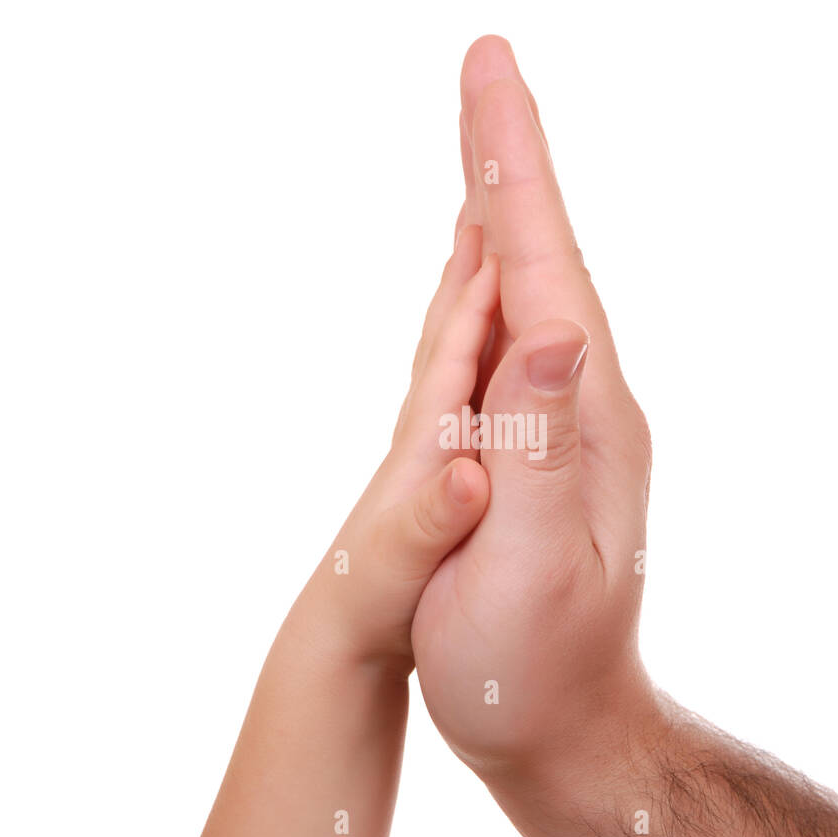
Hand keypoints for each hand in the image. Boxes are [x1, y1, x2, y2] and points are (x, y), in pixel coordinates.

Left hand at [191, 227, 500, 836]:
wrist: (336, 649)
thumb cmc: (366, 612)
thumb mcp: (395, 572)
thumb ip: (426, 524)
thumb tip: (465, 472)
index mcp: (423, 451)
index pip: (452, 356)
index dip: (478, 291)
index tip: (501, 215)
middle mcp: (424, 437)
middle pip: (445, 333)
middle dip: (470, 263)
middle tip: (486, 186)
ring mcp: (431, 453)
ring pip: (453, 357)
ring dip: (471, 298)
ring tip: (484, 246)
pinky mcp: (441, 475)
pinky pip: (466, 394)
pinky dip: (479, 354)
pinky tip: (487, 352)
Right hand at [413, 37, 655, 775]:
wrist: (567, 728)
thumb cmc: (533, 667)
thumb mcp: (527, 568)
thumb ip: (539, 447)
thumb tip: (556, 326)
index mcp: (578, 415)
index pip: (543, 264)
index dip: (511, 165)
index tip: (490, 73)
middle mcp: (581, 401)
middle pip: (542, 254)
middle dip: (509, 157)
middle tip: (487, 69)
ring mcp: (564, 423)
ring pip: (532, 288)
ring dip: (508, 206)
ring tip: (489, 139)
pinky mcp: (541, 448)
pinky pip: (516, 336)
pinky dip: (498, 279)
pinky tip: (494, 267)